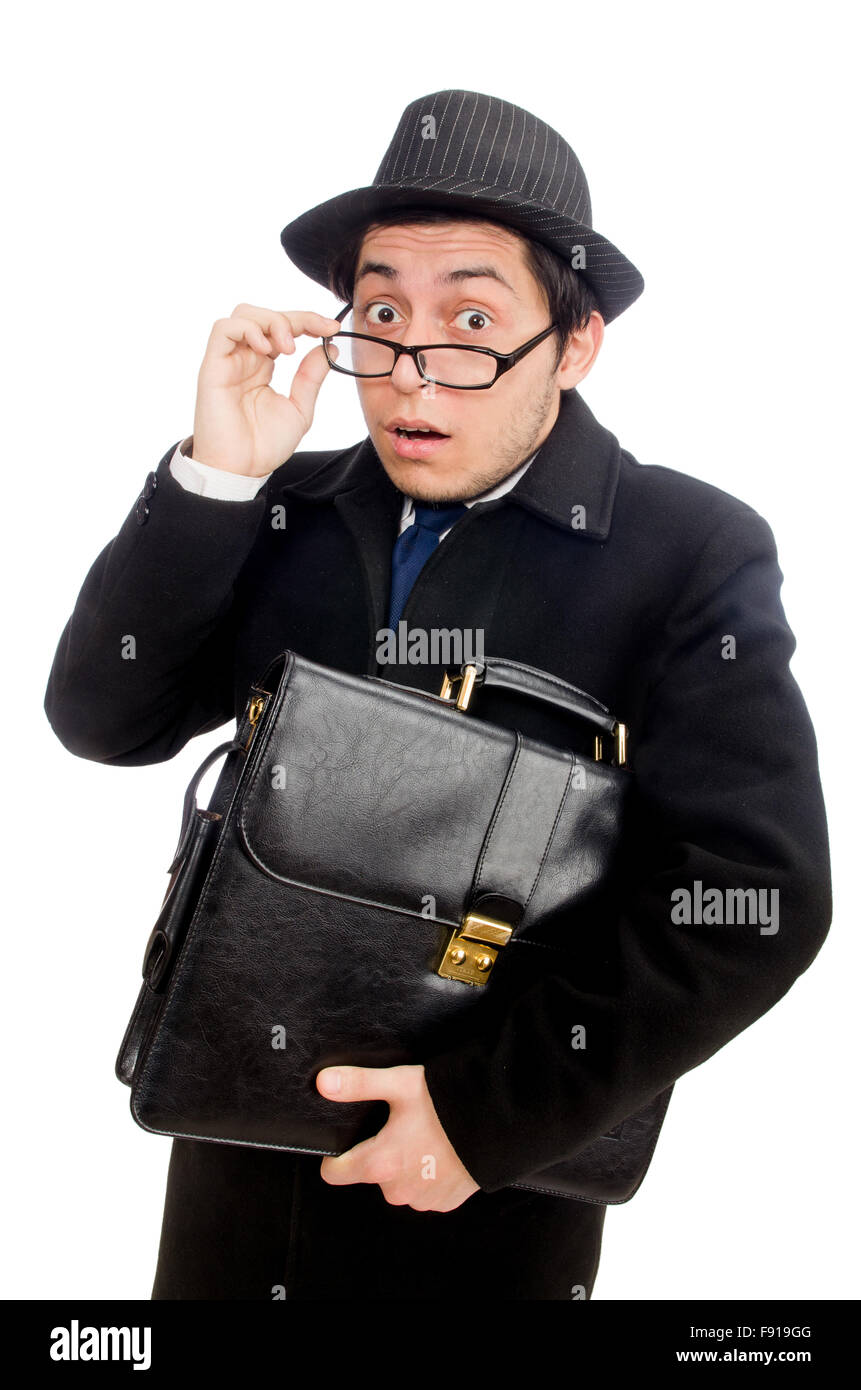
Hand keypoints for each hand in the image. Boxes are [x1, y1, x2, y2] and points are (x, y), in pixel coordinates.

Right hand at [191, 305, 343, 476]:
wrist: (241, 470)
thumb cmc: (263, 446)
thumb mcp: (300, 409)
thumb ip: (311, 378)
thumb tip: (328, 348)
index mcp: (264, 366)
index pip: (283, 329)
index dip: (307, 321)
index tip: (332, 327)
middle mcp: (245, 359)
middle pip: (264, 315)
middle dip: (294, 317)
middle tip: (316, 331)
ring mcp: (228, 361)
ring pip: (244, 314)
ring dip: (271, 320)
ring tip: (288, 347)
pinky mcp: (213, 366)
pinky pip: (223, 329)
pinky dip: (247, 328)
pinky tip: (266, 347)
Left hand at [316, 1063, 480, 1211]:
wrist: (498, 1121)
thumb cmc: (447, 1102)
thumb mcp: (399, 1084)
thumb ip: (358, 1084)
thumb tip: (323, 1083)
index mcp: (381, 1163)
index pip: (335, 1173)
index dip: (336, 1156)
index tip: (346, 1142)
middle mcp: (399, 1189)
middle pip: (372, 1174)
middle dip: (380, 1154)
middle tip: (401, 1127)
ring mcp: (424, 1199)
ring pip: (399, 1183)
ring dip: (406, 1166)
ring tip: (425, 1137)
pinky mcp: (446, 1202)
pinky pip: (424, 1191)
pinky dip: (428, 1174)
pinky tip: (442, 1152)